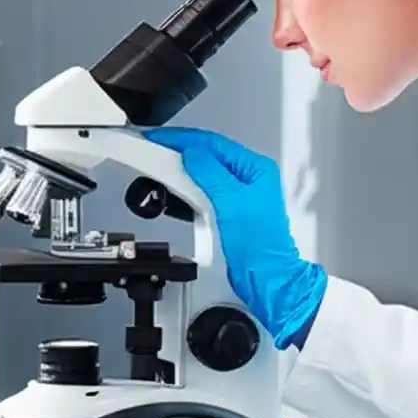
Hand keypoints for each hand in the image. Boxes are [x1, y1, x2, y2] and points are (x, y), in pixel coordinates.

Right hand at [143, 126, 325, 347]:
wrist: (265, 279)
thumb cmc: (261, 247)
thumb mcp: (231, 202)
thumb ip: (209, 172)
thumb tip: (191, 153)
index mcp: (255, 169)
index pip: (211, 143)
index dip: (181, 139)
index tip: (157, 138)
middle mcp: (248, 179)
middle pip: (206, 155)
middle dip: (178, 151)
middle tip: (152, 148)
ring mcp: (238, 195)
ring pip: (202, 172)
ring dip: (180, 170)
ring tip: (158, 166)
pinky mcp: (227, 211)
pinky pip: (202, 191)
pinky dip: (185, 188)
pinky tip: (173, 191)